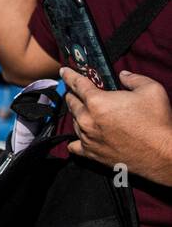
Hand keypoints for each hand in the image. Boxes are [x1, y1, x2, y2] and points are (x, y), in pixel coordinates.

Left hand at [63, 68, 171, 184]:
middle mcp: (86, 119)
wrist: (163, 154)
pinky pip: (74, 146)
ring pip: (73, 122)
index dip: (69, 75)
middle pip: (71, 102)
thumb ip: (133, 78)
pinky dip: (76, 140)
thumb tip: (122, 75)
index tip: (64, 72)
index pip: (76, 83)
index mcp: (97, 101)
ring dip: (78, 115)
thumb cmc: (157, 122)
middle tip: (79, 93)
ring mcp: (87, 138)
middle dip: (74, 95)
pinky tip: (80, 137)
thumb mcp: (151, 90)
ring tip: (86, 112)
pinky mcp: (92, 154)